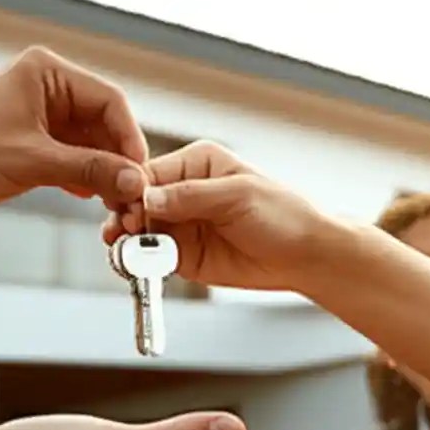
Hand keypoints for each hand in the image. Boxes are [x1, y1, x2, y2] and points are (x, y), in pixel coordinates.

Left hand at [0, 46, 149, 220]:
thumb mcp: (33, 162)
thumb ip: (89, 169)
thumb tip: (133, 180)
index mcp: (45, 72)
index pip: (108, 100)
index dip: (129, 138)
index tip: (140, 173)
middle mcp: (44, 88)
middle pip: (103, 123)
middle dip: (117, 160)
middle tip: (132, 195)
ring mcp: (38, 116)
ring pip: (89, 144)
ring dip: (103, 173)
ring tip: (115, 204)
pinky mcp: (31, 143)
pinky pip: (72, 158)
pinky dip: (84, 178)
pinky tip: (92, 199)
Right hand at [101, 141, 333, 290]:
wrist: (305, 256)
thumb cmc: (283, 214)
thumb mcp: (238, 195)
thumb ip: (190, 196)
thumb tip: (149, 198)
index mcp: (196, 165)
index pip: (150, 173)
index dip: (133, 191)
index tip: (128, 208)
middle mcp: (183, 192)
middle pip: (137, 203)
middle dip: (126, 217)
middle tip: (124, 232)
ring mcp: (181, 225)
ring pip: (139, 231)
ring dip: (129, 241)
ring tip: (125, 251)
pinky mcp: (183, 255)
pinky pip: (152, 257)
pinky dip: (141, 262)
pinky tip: (138, 265)